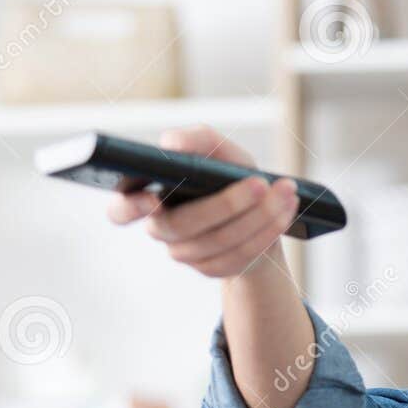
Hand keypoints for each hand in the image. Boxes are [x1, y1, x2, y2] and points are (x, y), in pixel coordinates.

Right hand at [106, 125, 299, 278]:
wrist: (257, 212)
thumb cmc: (227, 175)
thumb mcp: (219, 151)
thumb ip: (197, 140)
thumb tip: (170, 145)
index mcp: (148, 195)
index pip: (121, 209)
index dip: (129, 208)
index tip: (151, 200)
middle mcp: (162, 228)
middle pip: (183, 226)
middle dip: (226, 204)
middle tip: (260, 184)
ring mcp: (186, 253)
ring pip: (219, 242)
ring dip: (258, 216)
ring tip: (285, 192)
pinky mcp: (212, 268)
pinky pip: (239, 257)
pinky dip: (267, 231)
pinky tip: (286, 211)